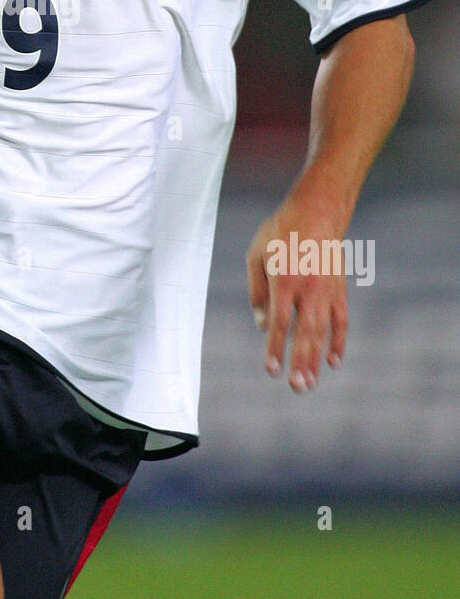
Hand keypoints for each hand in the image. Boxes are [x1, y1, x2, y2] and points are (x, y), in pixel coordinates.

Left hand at [246, 193, 347, 392]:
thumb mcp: (257, 255)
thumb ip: (257, 291)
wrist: (317, 211)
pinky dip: (338, 342)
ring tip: (310, 384)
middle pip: (304, 332)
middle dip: (300, 362)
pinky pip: (341, 320)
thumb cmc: (280, 232)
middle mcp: (308, 288)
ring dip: (316, 359)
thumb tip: (261, 326)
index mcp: (285, 279)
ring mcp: (327, 290)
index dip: (275, 347)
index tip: (271, 370)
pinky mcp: (339, 289)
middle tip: (297, 388)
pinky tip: (333, 362)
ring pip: (323, 331)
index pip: (279, 322)